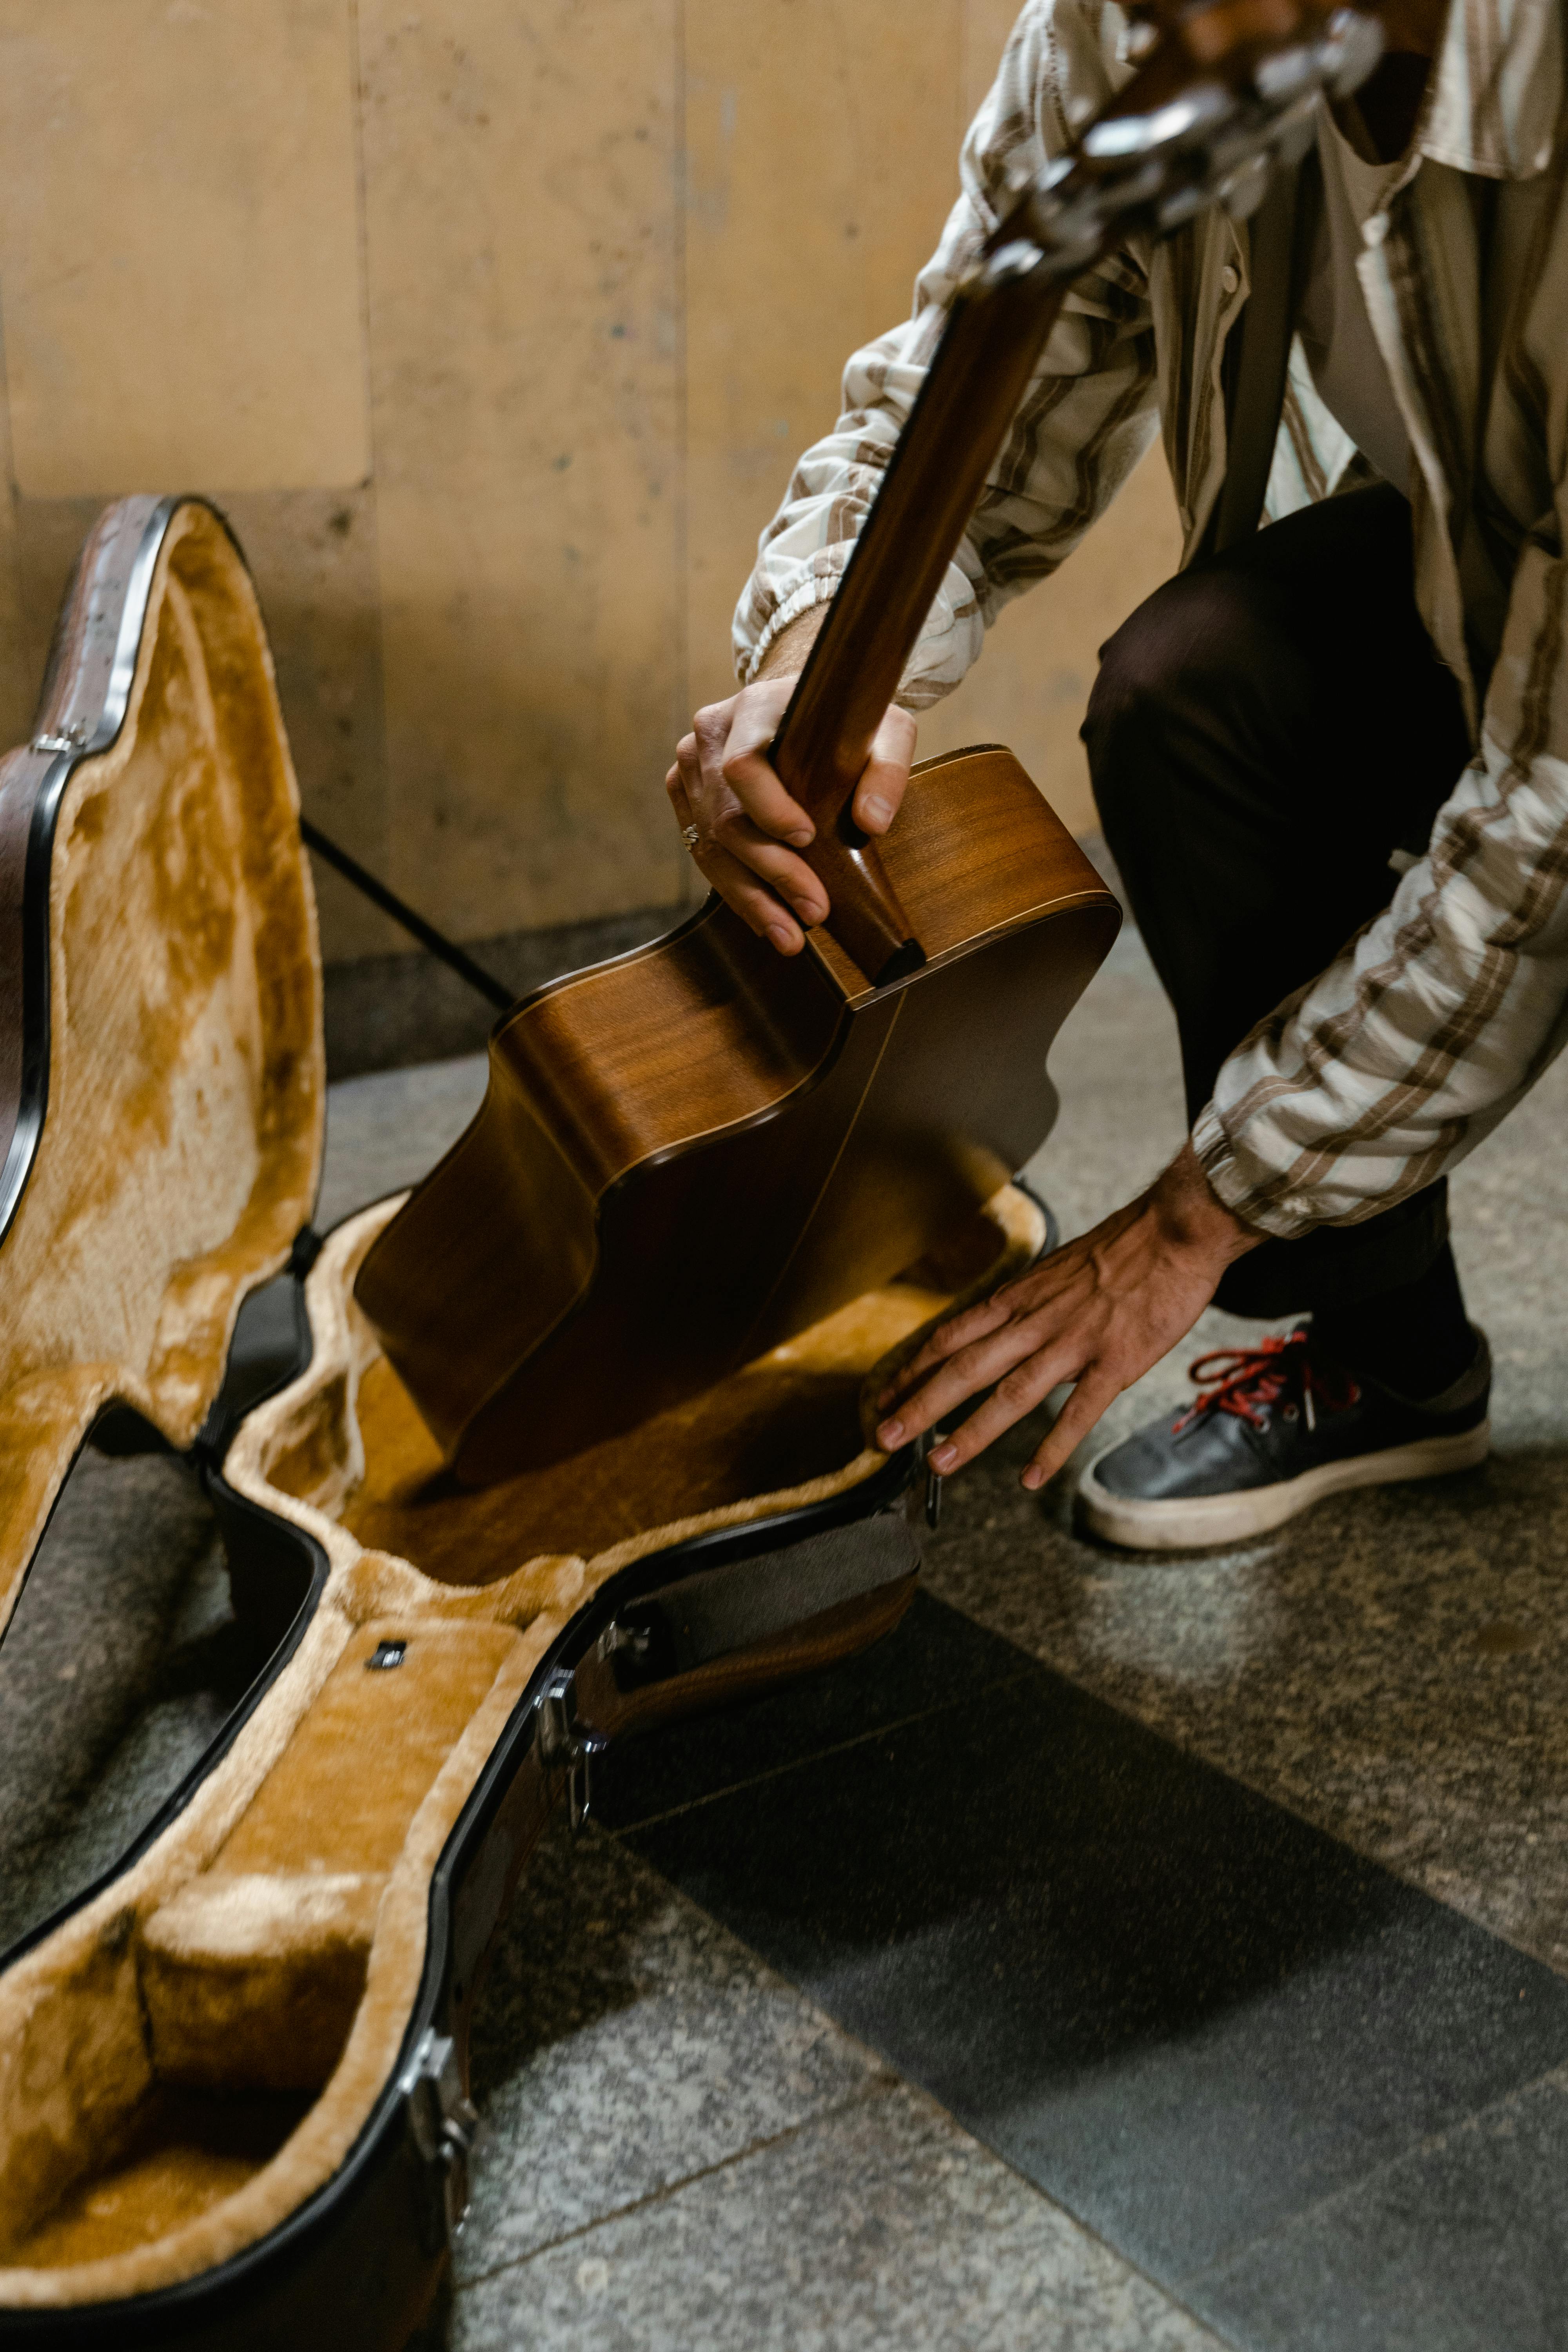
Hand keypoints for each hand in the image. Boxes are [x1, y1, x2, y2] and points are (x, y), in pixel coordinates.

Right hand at [665, 614, 915, 954]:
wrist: (800, 706)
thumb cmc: (845, 720)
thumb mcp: (885, 730)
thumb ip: (886, 770)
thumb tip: (872, 823)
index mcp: (753, 708)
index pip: (742, 765)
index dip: (769, 808)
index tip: (807, 839)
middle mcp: (710, 734)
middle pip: (728, 816)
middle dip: (773, 872)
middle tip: (814, 912)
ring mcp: (691, 766)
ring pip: (710, 844)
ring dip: (752, 897)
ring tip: (790, 937)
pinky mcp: (686, 795)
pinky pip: (704, 852)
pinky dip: (736, 890)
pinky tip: (766, 920)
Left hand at [875, 1142, 1263, 1490]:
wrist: (1175, 1229)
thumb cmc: (1123, 1249)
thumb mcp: (1059, 1270)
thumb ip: (1031, 1306)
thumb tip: (1009, 1334)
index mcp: (1021, 1297)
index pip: (952, 1335)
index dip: (915, 1368)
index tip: (884, 1395)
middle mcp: (1036, 1321)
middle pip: (965, 1367)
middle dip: (920, 1405)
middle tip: (883, 1437)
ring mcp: (1074, 1343)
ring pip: (1011, 1393)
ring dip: (971, 1432)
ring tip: (939, 1465)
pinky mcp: (1115, 1361)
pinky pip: (1079, 1412)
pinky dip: (1053, 1447)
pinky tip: (1031, 1477)